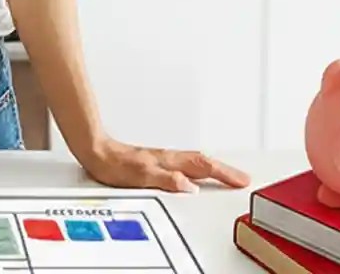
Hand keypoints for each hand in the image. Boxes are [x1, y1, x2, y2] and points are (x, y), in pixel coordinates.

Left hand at [77, 137, 249, 192]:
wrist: (96, 153)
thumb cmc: (115, 164)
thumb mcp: (141, 176)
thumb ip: (167, 180)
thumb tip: (190, 186)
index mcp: (169, 161)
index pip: (203, 167)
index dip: (223, 174)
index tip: (240, 180)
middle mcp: (169, 158)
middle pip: (204, 162)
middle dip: (225, 170)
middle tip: (242, 178)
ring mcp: (163, 159)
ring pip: (195, 161)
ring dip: (214, 167)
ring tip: (227, 174)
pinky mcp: (156, 162)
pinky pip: (185, 163)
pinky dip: (198, 167)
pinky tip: (195, 173)